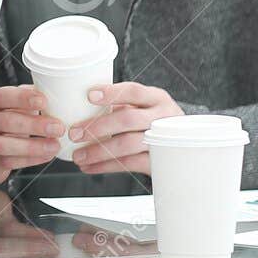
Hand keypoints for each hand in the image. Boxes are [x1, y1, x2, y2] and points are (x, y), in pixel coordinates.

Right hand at [0, 85, 65, 185]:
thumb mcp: (3, 106)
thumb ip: (22, 100)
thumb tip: (49, 93)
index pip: (1, 96)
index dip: (23, 98)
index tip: (43, 101)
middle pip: (6, 121)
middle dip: (35, 124)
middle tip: (57, 127)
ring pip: (5, 144)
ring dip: (33, 145)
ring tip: (54, 144)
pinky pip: (8, 162)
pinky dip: (30, 159)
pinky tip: (45, 155)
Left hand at [68, 81, 182, 174]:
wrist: (182, 147)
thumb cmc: (151, 122)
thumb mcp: (142, 108)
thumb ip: (119, 105)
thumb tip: (80, 108)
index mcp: (156, 98)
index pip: (133, 91)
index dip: (111, 93)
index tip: (89, 96)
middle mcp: (163, 117)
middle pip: (128, 119)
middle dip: (97, 127)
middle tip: (74, 133)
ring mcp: (163, 140)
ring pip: (128, 144)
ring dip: (98, 151)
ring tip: (78, 156)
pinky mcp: (161, 162)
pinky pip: (130, 164)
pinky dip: (106, 166)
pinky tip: (90, 166)